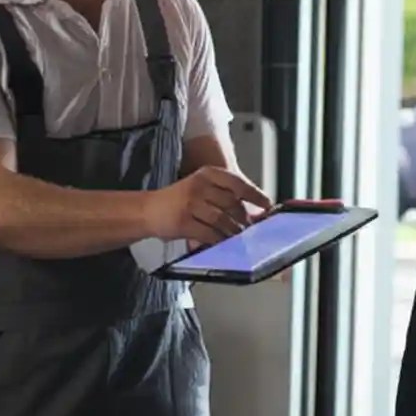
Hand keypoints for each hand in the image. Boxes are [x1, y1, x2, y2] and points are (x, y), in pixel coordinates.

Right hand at [149, 166, 272, 245]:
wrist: (147, 210)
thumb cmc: (179, 200)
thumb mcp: (201, 188)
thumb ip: (223, 195)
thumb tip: (252, 210)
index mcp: (207, 174)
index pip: (237, 182)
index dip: (255, 194)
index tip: (267, 205)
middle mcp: (199, 186)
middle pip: (232, 204)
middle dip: (244, 218)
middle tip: (249, 227)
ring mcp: (191, 204)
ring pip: (223, 220)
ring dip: (233, 232)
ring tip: (237, 236)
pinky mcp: (184, 222)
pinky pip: (210, 234)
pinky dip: (219, 240)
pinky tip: (222, 242)